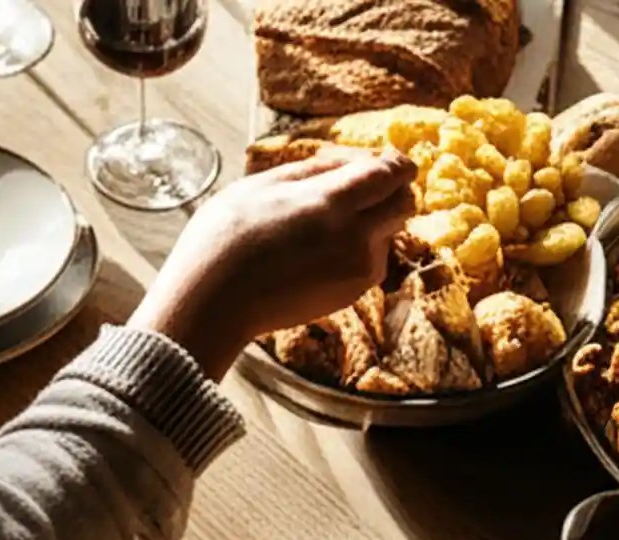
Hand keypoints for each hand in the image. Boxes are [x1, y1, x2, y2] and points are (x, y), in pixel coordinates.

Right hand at [128, 148, 416, 378]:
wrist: (213, 302)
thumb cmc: (226, 237)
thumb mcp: (264, 184)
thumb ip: (316, 169)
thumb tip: (352, 161)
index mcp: (331, 201)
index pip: (392, 174)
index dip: (396, 163)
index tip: (387, 159)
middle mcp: (355, 237)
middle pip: (404, 203)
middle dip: (392, 190)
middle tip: (362, 187)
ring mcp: (358, 269)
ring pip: (388, 233)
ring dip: (371, 221)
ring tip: (321, 224)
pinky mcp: (353, 293)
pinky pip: (372, 260)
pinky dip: (357, 249)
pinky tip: (317, 251)